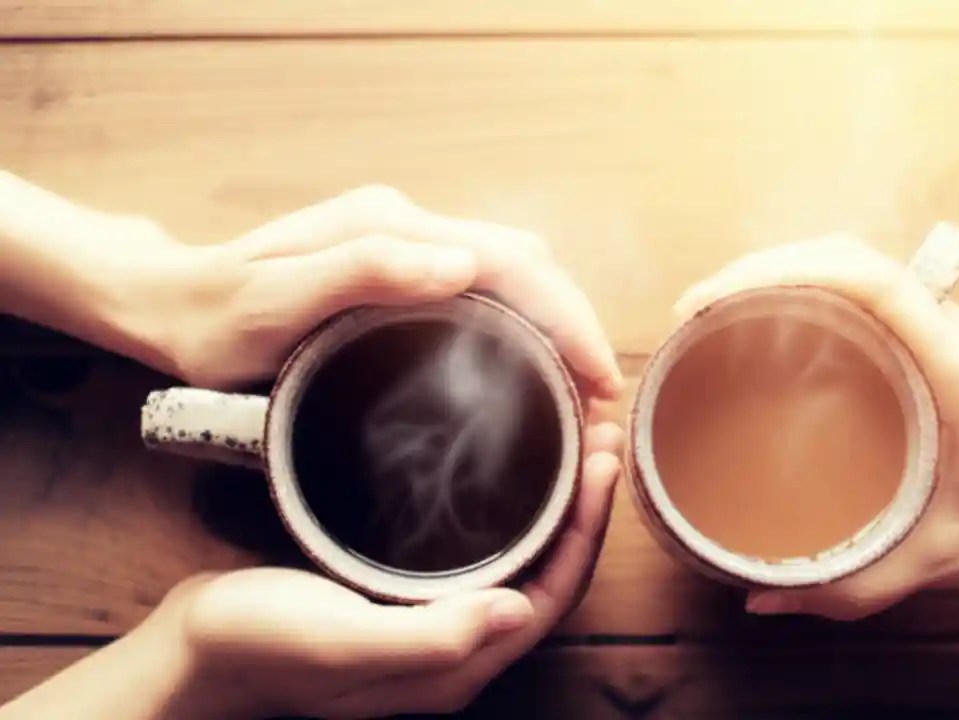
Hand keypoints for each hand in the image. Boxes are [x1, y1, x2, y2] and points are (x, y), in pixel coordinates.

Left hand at [129, 185, 620, 394]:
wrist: (171, 305)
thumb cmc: (215, 321)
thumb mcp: (276, 303)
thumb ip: (364, 272)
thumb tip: (464, 265)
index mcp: (392, 228)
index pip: (509, 261)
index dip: (565, 315)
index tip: (597, 374)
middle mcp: (409, 227)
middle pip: (525, 262)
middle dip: (576, 320)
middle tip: (603, 392)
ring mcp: (408, 246)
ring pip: (513, 275)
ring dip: (558, 321)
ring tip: (583, 385)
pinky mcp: (403, 270)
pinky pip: (486, 289)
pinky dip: (527, 324)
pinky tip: (535, 364)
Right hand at [132, 416, 621, 718]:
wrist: (191, 652)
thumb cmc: (256, 646)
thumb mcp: (338, 640)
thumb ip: (428, 637)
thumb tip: (518, 610)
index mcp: (454, 664)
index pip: (553, 594)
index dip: (588, 529)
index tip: (601, 458)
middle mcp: (456, 646)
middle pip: (549, 573)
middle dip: (582, 506)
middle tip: (597, 429)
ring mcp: (431, 620)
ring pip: (519, 557)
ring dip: (553, 501)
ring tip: (571, 437)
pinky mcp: (405, 594)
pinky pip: (480, 548)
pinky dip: (508, 505)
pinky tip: (502, 465)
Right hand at [674, 235, 958, 619]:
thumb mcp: (927, 568)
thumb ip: (839, 589)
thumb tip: (756, 598)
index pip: (868, 279)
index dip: (782, 270)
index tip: (715, 296)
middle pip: (859, 260)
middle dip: (772, 266)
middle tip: (703, 302)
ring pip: (876, 273)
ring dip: (802, 275)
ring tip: (734, 308)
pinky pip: (894, 300)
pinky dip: (834, 297)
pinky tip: (796, 331)